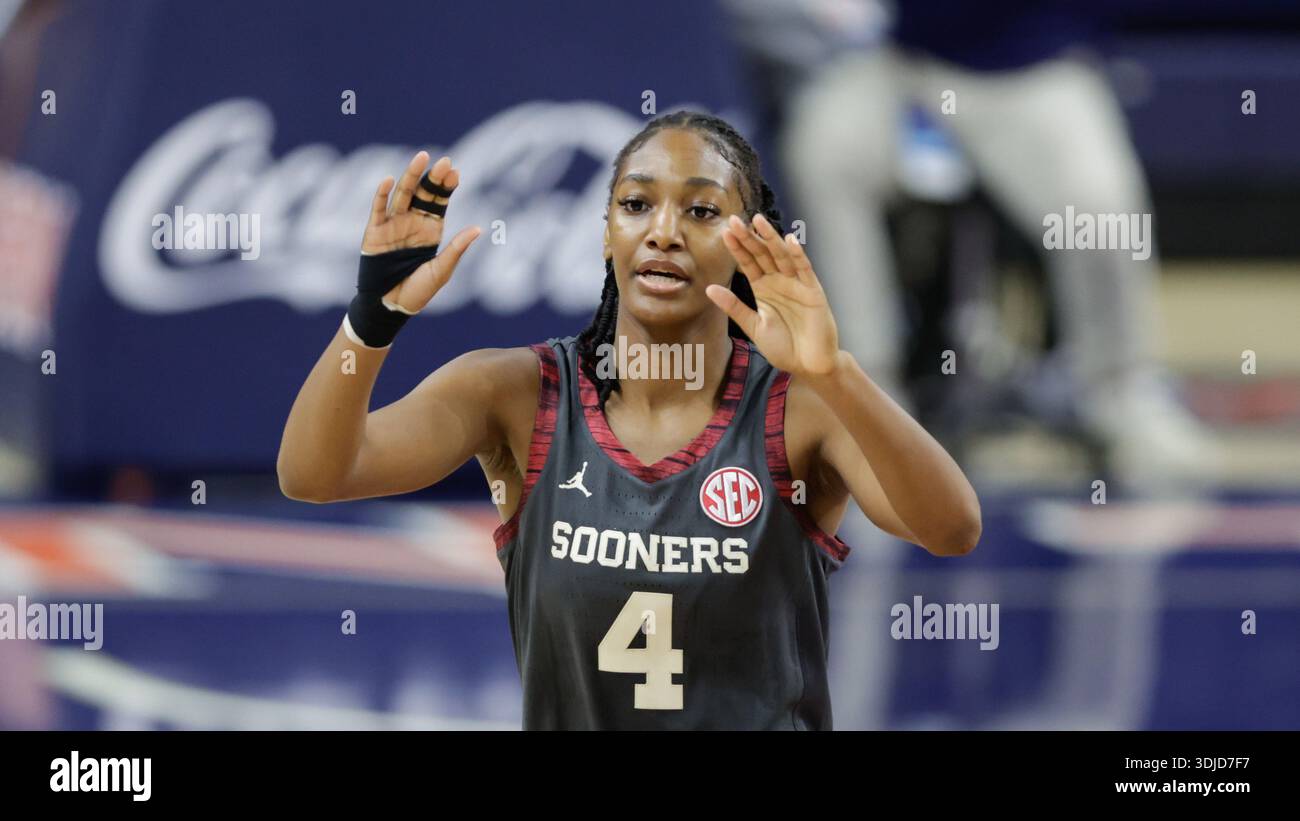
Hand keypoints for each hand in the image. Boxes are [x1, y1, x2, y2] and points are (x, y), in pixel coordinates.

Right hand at [361, 151, 480, 312]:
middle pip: (423, 193)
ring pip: (403, 194)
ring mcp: (393, 224)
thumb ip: (457, 249)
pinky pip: (378, 208)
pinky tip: (390, 179)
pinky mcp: (375, 230)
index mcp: (431, 229)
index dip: (447, 187)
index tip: (456, 172)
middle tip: (445, 162)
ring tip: (422, 158)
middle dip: (434, 177)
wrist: (390, 306)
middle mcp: (413, 222)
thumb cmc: (418, 291)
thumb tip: (479, 228)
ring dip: (411, 176)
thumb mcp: (441, 270)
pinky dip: (382, 193)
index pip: (440, 202)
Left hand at [708, 213, 839, 376]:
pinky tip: (790, 240)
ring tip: (759, 221)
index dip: (737, 248)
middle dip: (749, 237)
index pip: (748, 263)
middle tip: (735, 220)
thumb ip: (734, 307)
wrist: (808, 366)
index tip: (724, 232)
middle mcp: (779, 282)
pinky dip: (798, 255)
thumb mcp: (753, 326)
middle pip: (762, 254)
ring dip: (771, 238)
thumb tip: (708, 289)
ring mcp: (797, 284)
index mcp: (764, 288)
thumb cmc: (783, 347)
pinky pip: (805, 270)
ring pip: (782, 256)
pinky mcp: (813, 292)